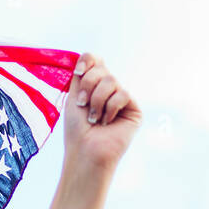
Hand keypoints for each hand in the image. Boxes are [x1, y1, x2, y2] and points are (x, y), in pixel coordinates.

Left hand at [63, 52, 141, 172]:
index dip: (88, 62)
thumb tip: (89, 57)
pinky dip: (110, 108)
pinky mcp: (134, 110)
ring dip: (97, 100)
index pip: (95, 60)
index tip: (78, 74)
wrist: (85, 151)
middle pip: (101, 69)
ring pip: (111, 81)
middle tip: (83, 106)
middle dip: (88, 86)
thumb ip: (82, 76)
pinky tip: (107, 122)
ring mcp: (122, 100)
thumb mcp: (74, 97)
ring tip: (94, 119)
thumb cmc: (77, 130)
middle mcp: (109, 90)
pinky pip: (122, 94)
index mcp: (94, 86)